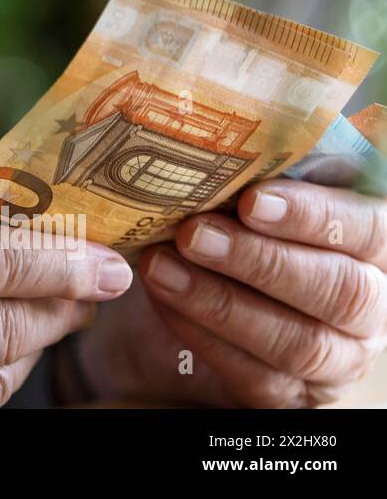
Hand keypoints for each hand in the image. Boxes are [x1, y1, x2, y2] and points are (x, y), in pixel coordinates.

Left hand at [70, 162, 386, 406]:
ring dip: (222, 302)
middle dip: (261, 261)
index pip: (371, 229)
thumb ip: (258, 169)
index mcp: (370, 244)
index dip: (316, 216)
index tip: (253, 200)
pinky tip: (163, 300)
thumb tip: (231, 130)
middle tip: (194, 233)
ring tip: (162, 265)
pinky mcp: (290, 397)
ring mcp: (335, 358)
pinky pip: (257, 378)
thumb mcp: (243, 190)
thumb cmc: (225, 226)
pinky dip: (203, 336)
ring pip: (298, 342)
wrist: (177, 292)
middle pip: (339, 291)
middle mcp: (368, 304)